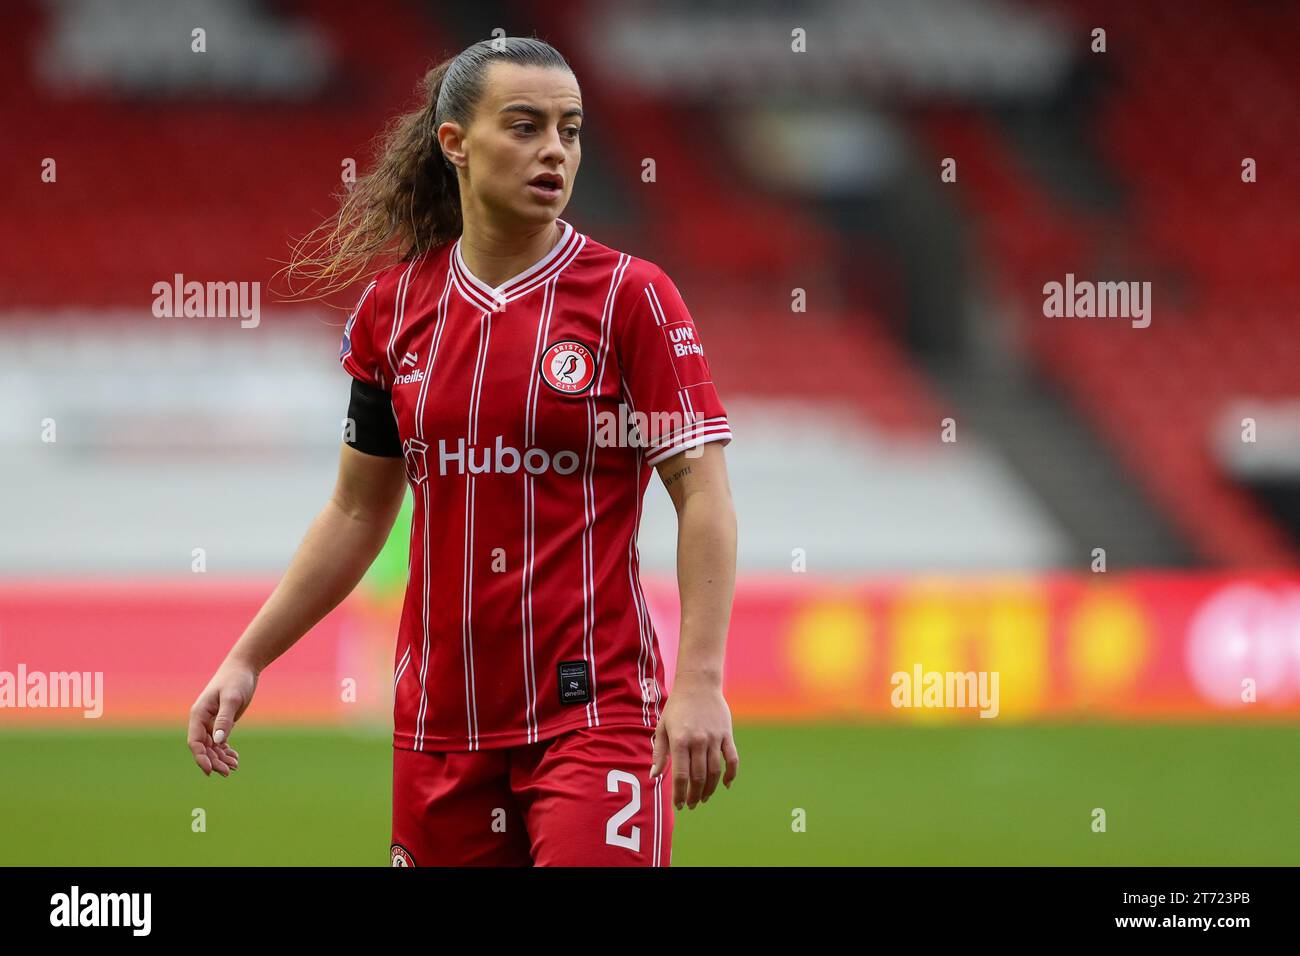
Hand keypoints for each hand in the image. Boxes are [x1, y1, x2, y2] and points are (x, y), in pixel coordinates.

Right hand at [187, 659, 257, 776]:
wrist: (244, 667)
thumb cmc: (236, 680)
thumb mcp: (232, 699)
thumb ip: (224, 719)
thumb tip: (218, 741)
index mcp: (199, 714)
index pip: (195, 741)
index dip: (200, 757)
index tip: (210, 770)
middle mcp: (202, 719)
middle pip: (204, 747)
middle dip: (214, 761)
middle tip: (228, 772)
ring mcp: (211, 721)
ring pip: (212, 746)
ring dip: (221, 758)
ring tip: (234, 767)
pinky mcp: (221, 721)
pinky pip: (220, 741)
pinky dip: (225, 751)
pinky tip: (234, 759)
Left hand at [649, 673, 738, 809]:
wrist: (698, 684)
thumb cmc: (676, 707)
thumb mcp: (662, 727)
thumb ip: (659, 752)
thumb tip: (653, 776)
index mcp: (679, 740)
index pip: (681, 775)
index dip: (680, 794)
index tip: (679, 805)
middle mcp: (698, 741)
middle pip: (699, 777)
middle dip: (695, 795)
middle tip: (692, 805)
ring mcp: (714, 738)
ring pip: (715, 771)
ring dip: (710, 789)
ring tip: (704, 798)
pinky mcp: (726, 734)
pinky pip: (732, 759)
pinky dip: (731, 774)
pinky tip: (726, 785)